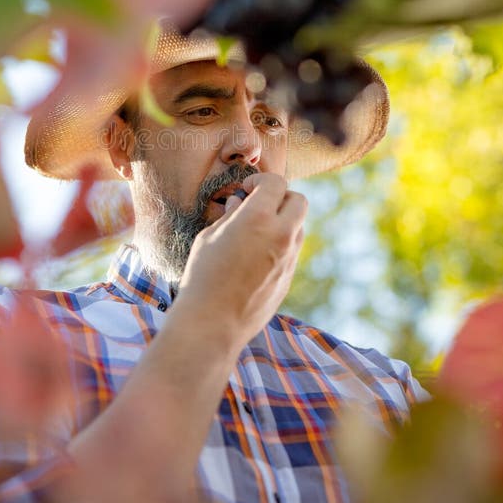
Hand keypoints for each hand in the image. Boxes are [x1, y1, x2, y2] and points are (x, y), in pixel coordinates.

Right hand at [176, 173, 306, 350]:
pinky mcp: (289, 278)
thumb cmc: (203, 276)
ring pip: (299, 226)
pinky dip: (280, 244)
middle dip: (280, 196)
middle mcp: (281, 235)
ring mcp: (289, 259)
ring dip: (283, 221)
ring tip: (255, 232)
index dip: (260, 181)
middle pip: (299, 200)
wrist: (213, 322)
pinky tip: (255, 256)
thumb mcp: (209, 237)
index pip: (276, 183)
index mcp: (258, 218)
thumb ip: (230, 216)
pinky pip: (292, 251)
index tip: (246, 190)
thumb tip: (239, 203)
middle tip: (258, 205)